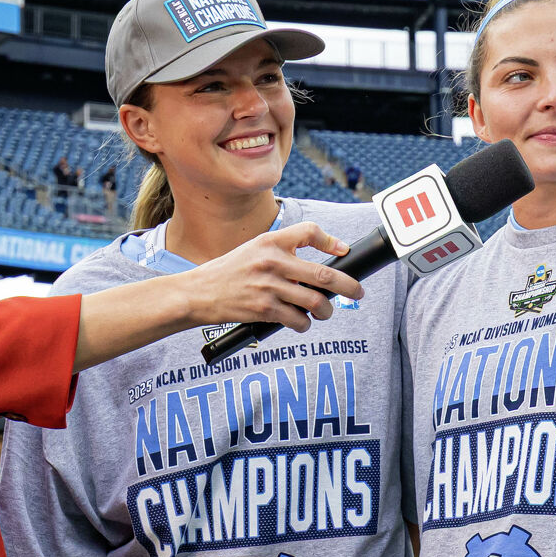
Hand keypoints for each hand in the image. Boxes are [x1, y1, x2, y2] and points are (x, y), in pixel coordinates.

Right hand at [178, 222, 365, 332]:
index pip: (309, 232)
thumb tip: (315, 270)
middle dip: (348, 286)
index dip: (332, 240)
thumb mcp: (253, 250)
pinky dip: (304, 324)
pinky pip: (297, 320)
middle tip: (358, 292)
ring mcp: (268, 286)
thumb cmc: (228, 272)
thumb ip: (281, 253)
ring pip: (314, 302)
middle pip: (323, 273)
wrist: (198, 293)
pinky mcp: (263, 309)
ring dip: (325, 311)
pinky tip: (301, 323)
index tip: (344, 250)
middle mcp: (272, 261)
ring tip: (324, 312)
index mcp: (270, 241)